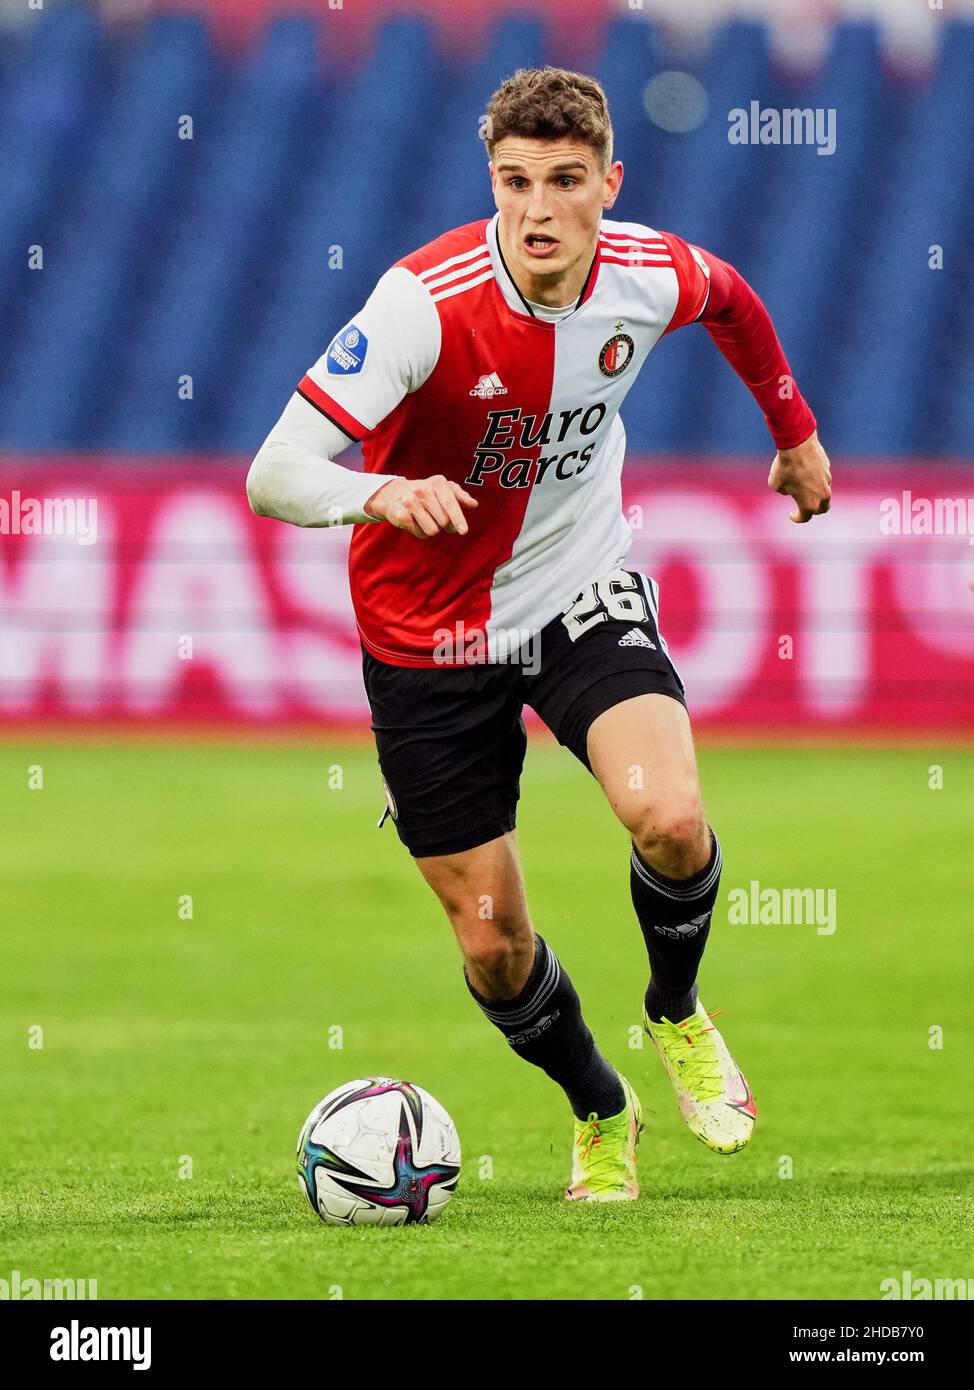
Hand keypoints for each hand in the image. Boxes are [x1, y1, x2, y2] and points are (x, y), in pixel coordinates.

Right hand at [363, 475, 478, 537]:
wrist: (394, 494)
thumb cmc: (426, 493)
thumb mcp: (443, 489)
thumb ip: (460, 496)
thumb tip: (473, 504)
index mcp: (437, 483)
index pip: (450, 504)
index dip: (458, 519)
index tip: (463, 531)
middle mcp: (422, 490)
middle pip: (444, 521)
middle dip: (445, 525)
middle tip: (438, 518)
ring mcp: (410, 502)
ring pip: (433, 530)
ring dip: (432, 529)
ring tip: (425, 519)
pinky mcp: (400, 515)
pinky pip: (420, 534)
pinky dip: (421, 532)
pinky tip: (415, 521)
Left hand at [768, 430, 831, 523]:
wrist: (798, 445)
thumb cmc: (785, 467)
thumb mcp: (775, 484)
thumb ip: (783, 491)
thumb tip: (789, 488)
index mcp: (809, 504)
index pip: (805, 518)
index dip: (797, 518)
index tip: (791, 514)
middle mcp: (822, 495)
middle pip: (823, 509)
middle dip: (815, 510)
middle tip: (805, 507)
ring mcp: (827, 481)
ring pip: (824, 492)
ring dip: (816, 493)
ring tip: (803, 487)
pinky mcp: (828, 468)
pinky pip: (823, 478)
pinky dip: (816, 479)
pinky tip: (806, 473)